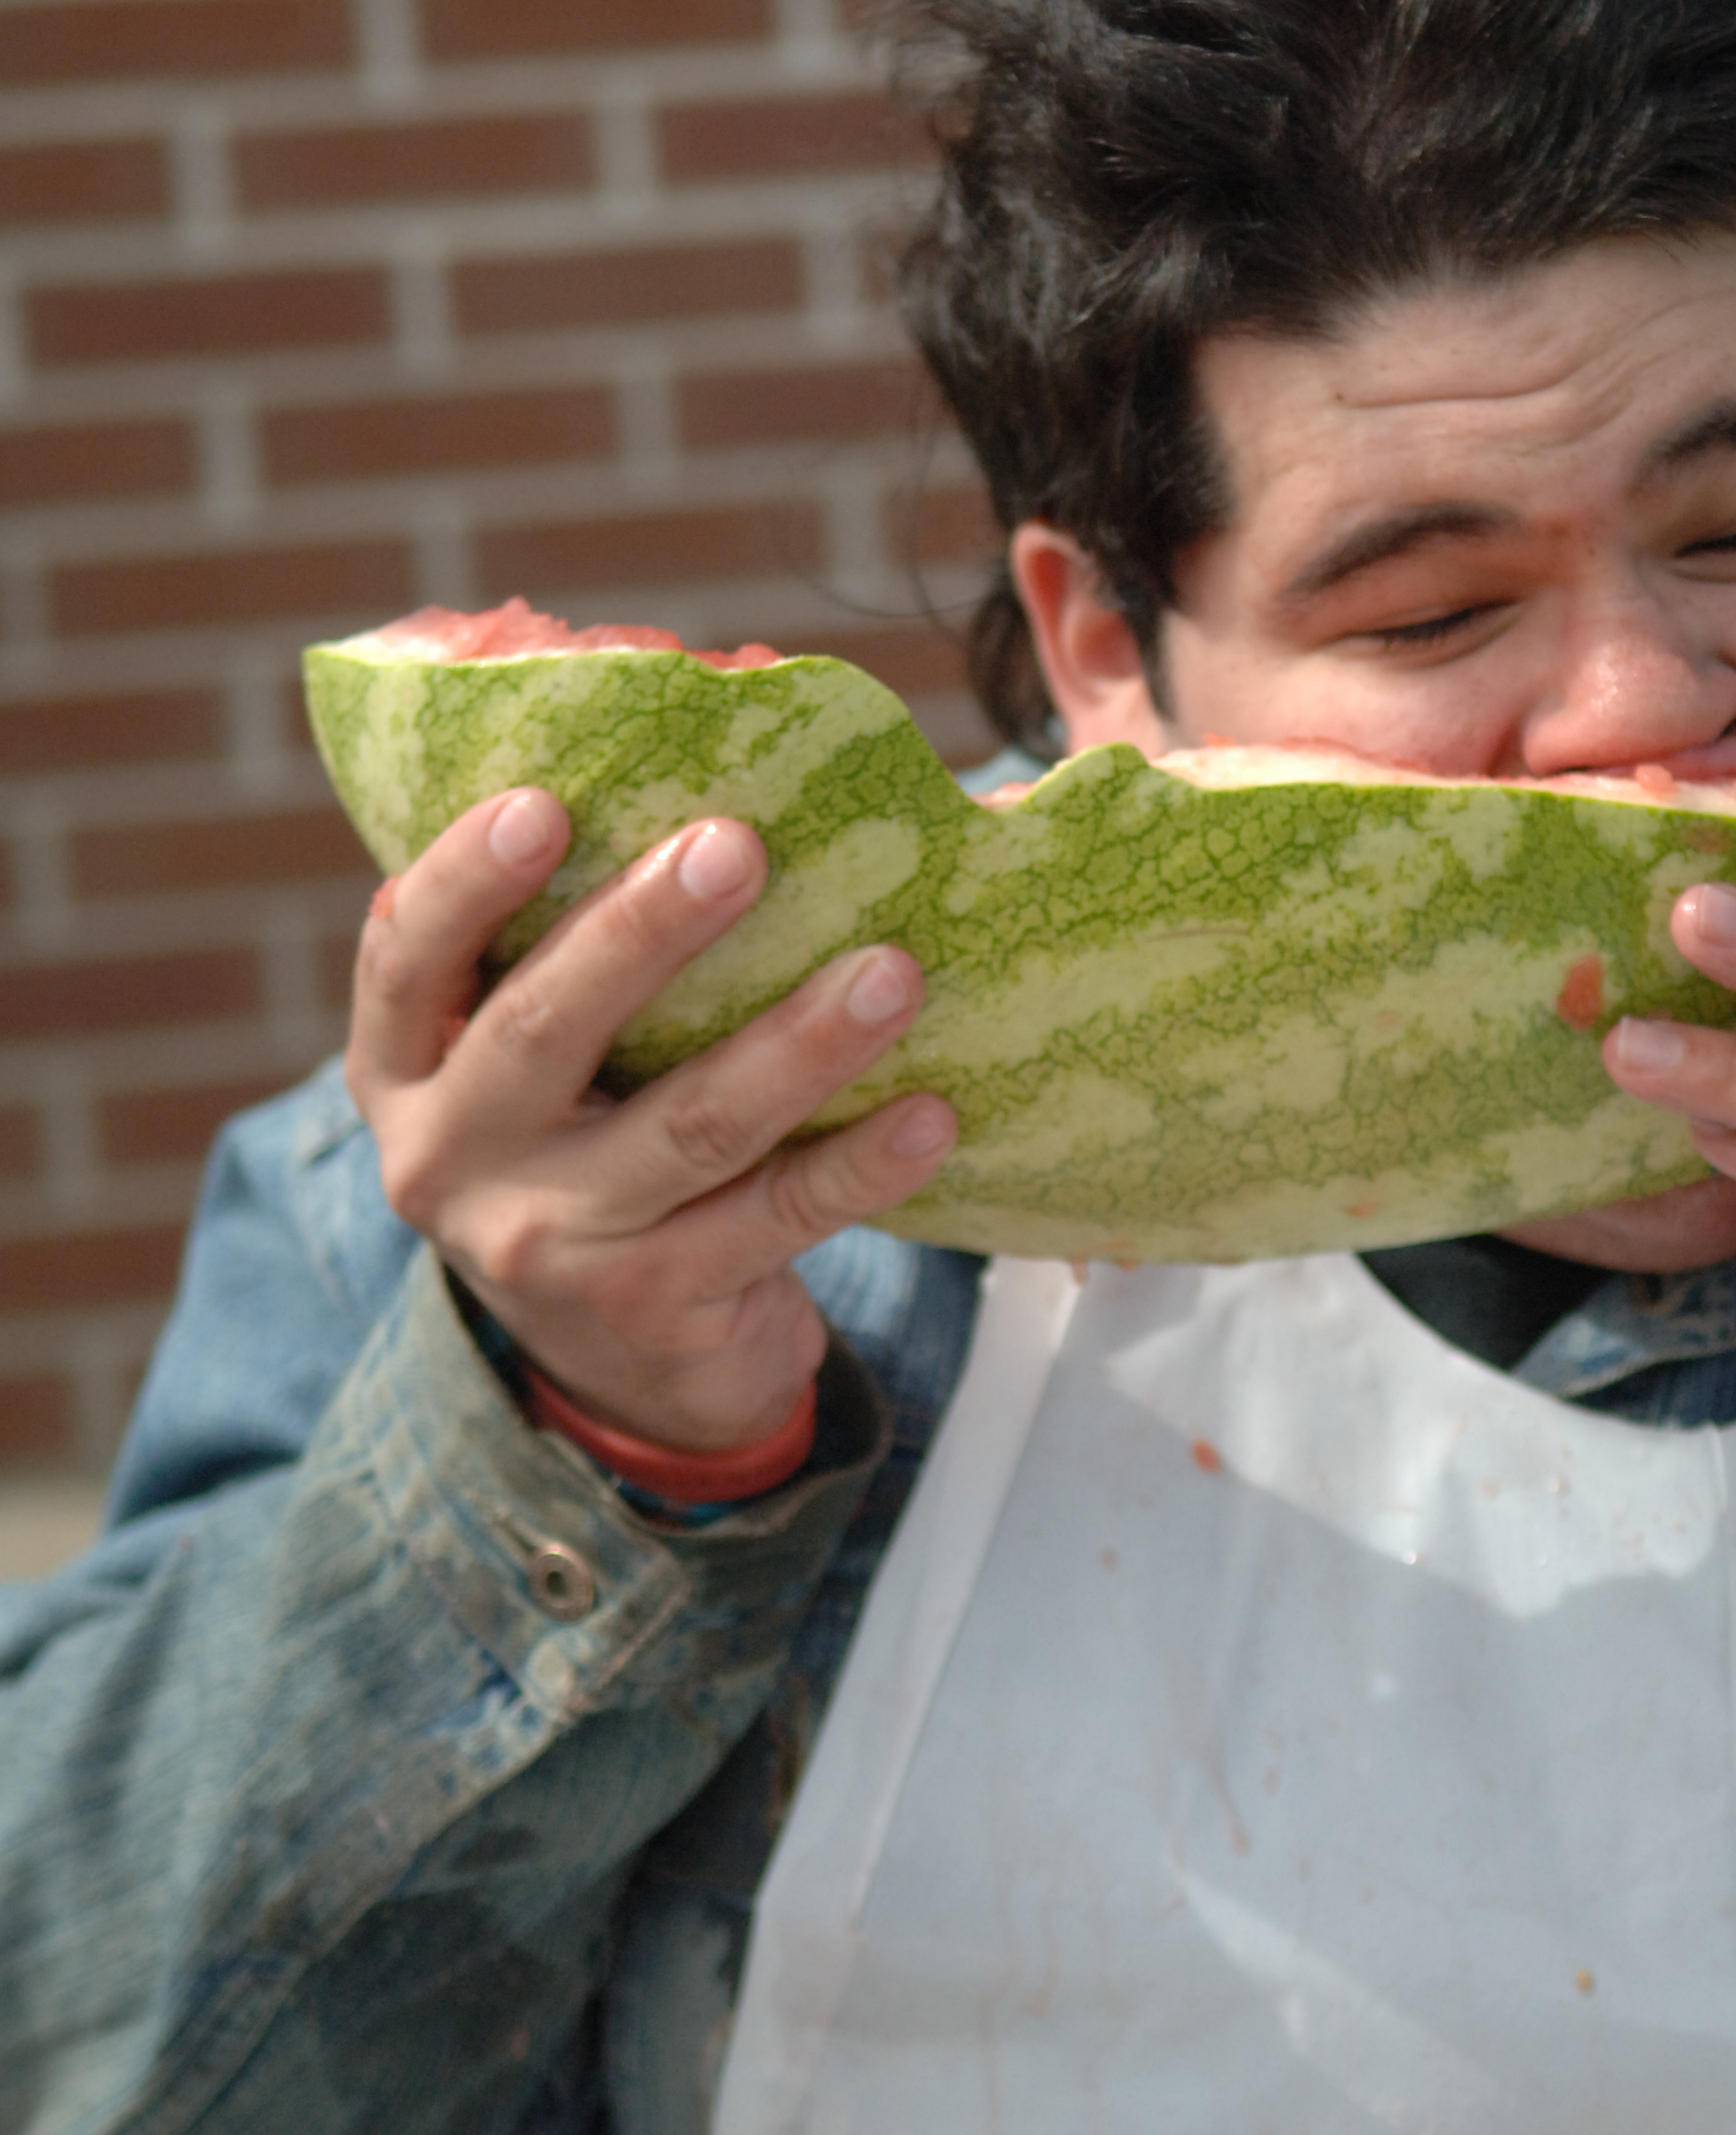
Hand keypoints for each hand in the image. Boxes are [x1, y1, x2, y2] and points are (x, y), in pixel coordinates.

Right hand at [347, 787, 955, 1452]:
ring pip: (690, 1128)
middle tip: (740, 846)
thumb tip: (698, 769)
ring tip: (893, 973)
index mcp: (406, 1071)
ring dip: (800, 1042)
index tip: (544, 800)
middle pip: (545, 1031)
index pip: (405, 958)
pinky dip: (862, 1163)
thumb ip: (558, 951)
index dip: (465, 878)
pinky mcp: (657, 1308)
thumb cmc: (589, 1148)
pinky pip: (778, 1219)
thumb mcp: (531, 1070)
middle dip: (644, 931)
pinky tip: (932, 1113)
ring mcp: (551, 1246)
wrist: (620, 1365)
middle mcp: (453, 1160)